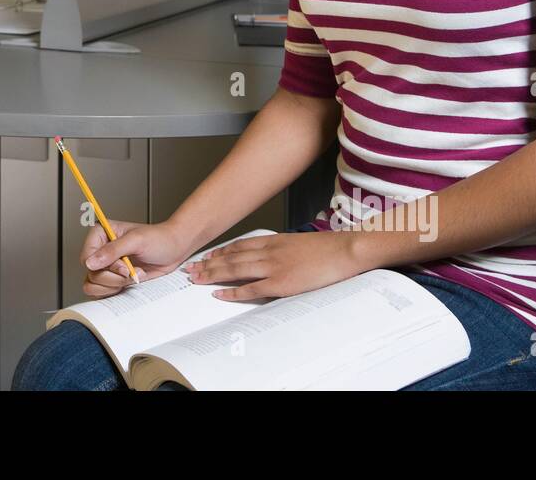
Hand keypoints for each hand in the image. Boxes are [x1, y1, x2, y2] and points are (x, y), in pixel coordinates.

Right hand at [80, 219, 191, 297]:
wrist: (175, 249)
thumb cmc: (159, 239)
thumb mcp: (137, 240)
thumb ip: (113, 250)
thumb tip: (90, 262)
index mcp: (101, 234)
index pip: (86, 256)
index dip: (103, 266)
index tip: (123, 266)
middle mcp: (101, 250)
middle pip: (91, 273)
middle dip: (113, 277)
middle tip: (130, 270)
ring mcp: (107, 266)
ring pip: (94, 285)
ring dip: (115, 284)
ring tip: (132, 274)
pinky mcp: (114, 278)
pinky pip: (103, 292)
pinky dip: (116, 290)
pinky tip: (130, 281)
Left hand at [183, 229, 366, 301]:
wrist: (345, 251)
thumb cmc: (327, 249)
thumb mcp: (299, 244)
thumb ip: (283, 249)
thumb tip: (274, 257)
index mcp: (274, 241)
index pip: (239, 245)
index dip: (220, 251)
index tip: (207, 256)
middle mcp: (269, 252)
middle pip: (231, 257)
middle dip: (208, 263)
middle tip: (190, 268)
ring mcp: (273, 267)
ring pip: (235, 270)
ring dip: (213, 275)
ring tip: (196, 279)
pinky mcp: (281, 283)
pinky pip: (251, 288)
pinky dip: (232, 291)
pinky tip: (218, 294)